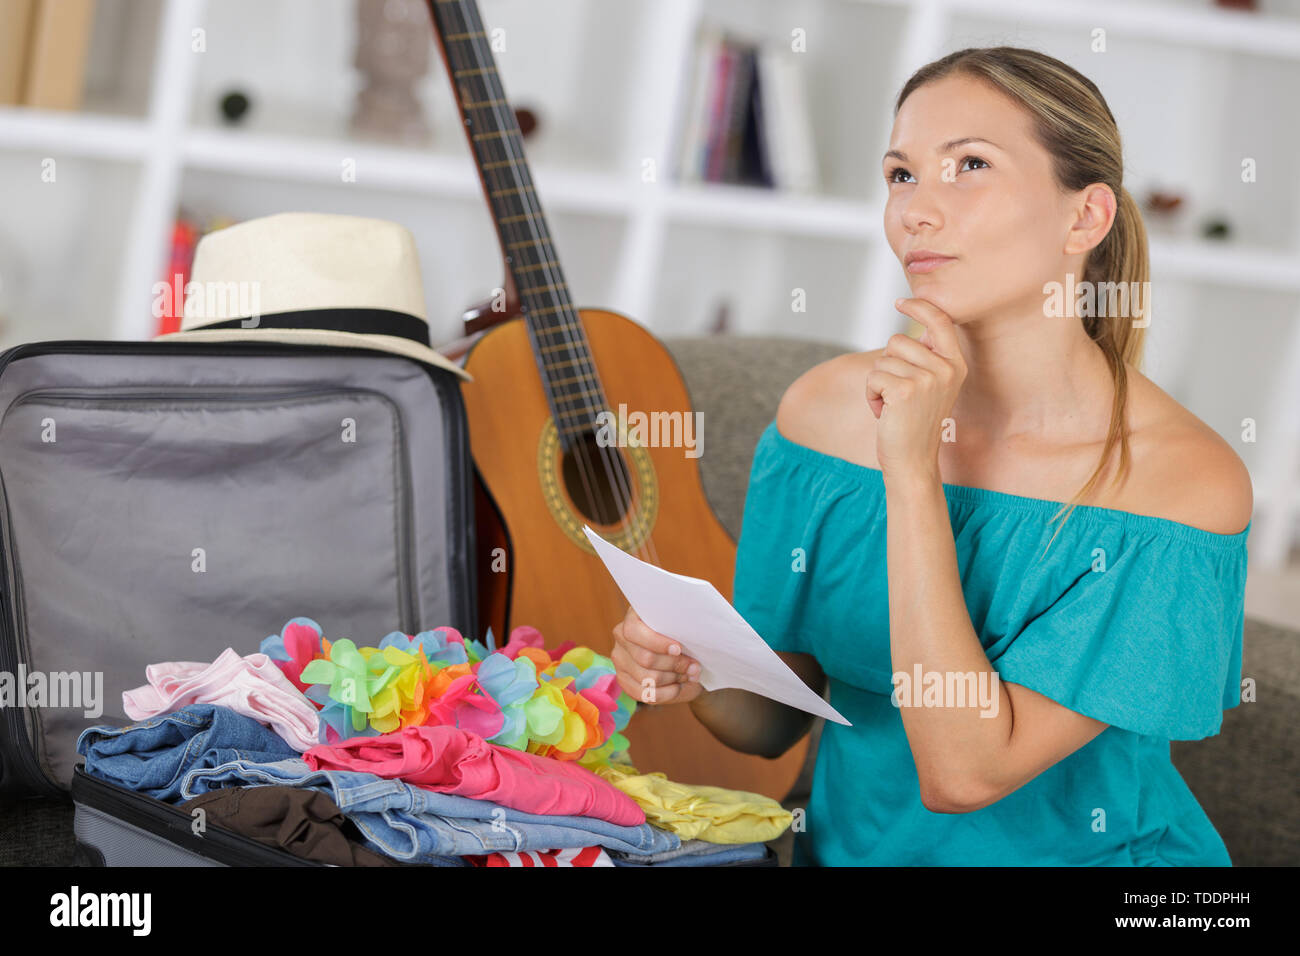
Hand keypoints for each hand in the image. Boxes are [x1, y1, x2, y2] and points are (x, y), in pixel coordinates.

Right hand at [611, 605, 702, 706]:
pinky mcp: (623, 680)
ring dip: (673, 678)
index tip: (678, 649)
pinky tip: (677, 686)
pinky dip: (667, 693)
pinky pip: (645, 694)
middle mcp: (621, 635)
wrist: (685, 658)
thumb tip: (682, 651)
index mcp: (634, 615)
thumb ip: (684, 634)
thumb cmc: (686, 639)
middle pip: (645, 658)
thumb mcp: (686, 631)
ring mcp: (620, 659)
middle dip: (674, 664)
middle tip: (693, 666)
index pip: (634, 631)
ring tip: (687, 674)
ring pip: (647, 678)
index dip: (656, 642)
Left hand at [865, 297, 967, 478]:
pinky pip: (873, 376)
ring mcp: (927, 379)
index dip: (919, 307)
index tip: (901, 302)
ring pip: (882, 359)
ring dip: (878, 382)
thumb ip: (927, 358)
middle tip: (898, 394)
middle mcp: (946, 369)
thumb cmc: (915, 423)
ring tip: (893, 405)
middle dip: (888, 365)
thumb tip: (915, 329)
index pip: (940, 321)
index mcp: (956, 365)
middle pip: (897, 340)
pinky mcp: (905, 391)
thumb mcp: (931, 386)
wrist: (913, 461)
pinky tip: (884, 412)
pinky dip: (871, 395)